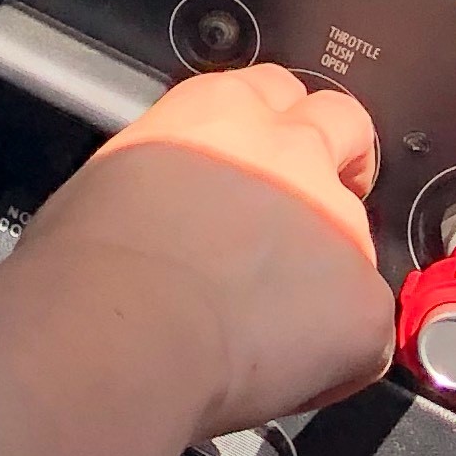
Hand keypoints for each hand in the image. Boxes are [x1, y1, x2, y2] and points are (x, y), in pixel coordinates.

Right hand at [21, 65, 393, 435]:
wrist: (120, 334)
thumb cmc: (90, 266)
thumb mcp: (119, 174)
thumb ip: (177, 167)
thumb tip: (183, 201)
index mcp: (222, 109)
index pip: (277, 89)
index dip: (276, 126)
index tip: (267, 159)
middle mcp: (293, 149)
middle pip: (345, 126)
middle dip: (340, 159)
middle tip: (308, 215)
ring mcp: (340, 222)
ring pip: (356, 237)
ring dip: (328, 267)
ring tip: (269, 322)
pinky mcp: (365, 299)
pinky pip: (364, 326)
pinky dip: (335, 349)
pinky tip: (280, 366)